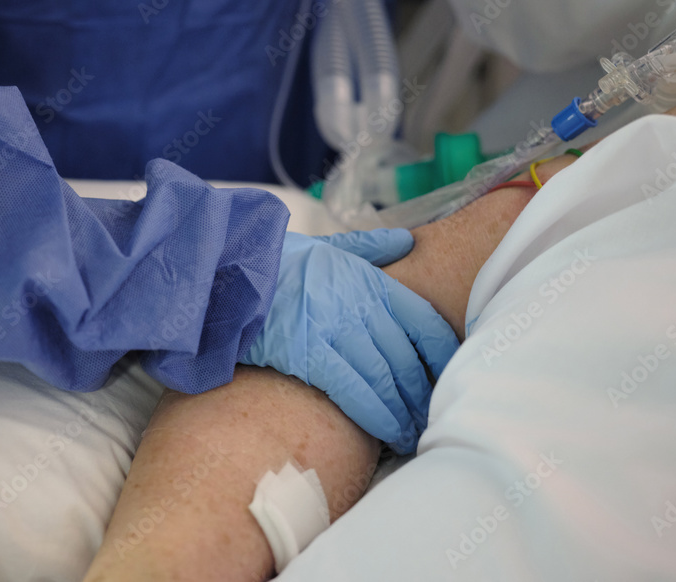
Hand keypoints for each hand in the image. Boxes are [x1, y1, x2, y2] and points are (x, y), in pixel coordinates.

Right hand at [240, 229, 458, 452]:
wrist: (227, 270)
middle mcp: (359, 304)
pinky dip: (376, 415)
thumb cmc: (275, 260)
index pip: (423, 321)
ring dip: (403, 412)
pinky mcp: (309, 354)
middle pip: (406, 357)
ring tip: (411, 434)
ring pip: (385, 378)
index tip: (448, 377)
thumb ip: (368, 246)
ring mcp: (336, 329)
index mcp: (369, 279)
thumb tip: (406, 240)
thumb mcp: (325, 244)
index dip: (441, 355)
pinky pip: (355, 391)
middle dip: (420, 394)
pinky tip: (387, 433)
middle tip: (428, 418)